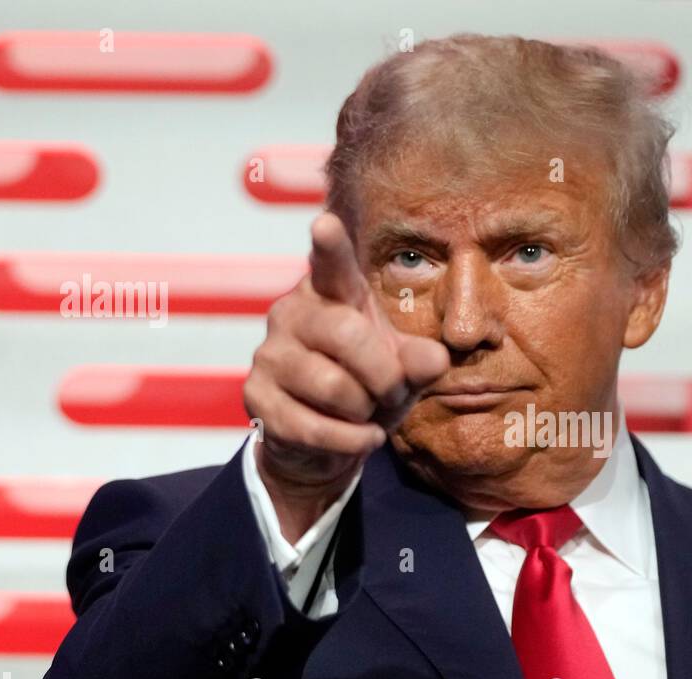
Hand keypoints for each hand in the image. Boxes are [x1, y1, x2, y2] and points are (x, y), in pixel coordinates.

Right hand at [243, 212, 449, 541]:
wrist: (326, 441)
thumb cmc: (368, 388)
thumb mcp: (404, 372)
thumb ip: (421, 361)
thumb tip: (434, 359)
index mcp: (330, 294)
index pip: (330, 265)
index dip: (330, 247)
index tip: (326, 224)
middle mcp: (292, 314)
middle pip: (347, 334)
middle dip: (384, 374)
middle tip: (392, 392)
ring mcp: (269, 355)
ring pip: (332, 385)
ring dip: (365, 410)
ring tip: (367, 413)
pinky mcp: (257, 398)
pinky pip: (313, 426)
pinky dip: (350, 441)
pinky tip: (361, 436)